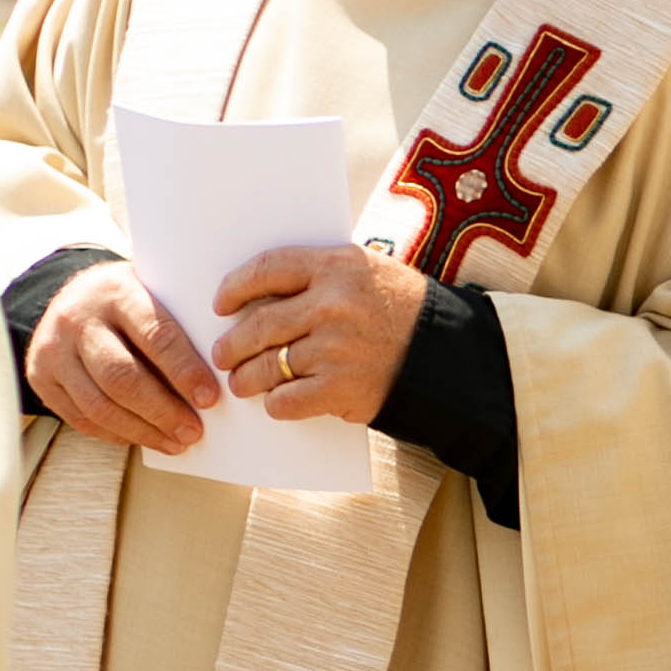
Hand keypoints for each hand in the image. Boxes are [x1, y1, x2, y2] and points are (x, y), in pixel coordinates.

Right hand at [26, 259, 218, 453]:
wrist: (73, 296)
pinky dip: (117, 434)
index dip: (184, 371)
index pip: (154, 335)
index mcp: (116, 291)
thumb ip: (177, 327)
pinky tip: (144, 438)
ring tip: (175, 442)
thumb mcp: (153, 294)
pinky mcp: (40, 376)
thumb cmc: (129, 302)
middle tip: (193, 432)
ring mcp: (53, 349)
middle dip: (163, 411)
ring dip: (143, 431)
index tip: (210, 398)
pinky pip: (81, 418)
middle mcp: (78, 319)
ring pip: (100, 405)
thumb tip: (213, 384)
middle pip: (122, 377)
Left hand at [212, 243, 429, 426]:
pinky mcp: (340, 389)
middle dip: (232, 344)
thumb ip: (319, 275)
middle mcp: (333, 306)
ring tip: (242, 383)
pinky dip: (275, 403)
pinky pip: (286, 400)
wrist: (448, 354)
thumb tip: (260, 295)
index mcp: (337, 267)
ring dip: (246, 379)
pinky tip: (276, 401)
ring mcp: (335, 349)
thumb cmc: (401, 309)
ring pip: (266, 367)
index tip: (222, 304)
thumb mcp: (367, 271)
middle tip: (223, 354)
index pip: (267, 269)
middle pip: (259, 325)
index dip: (235, 288)